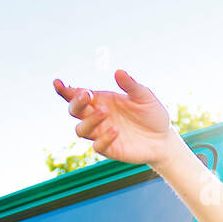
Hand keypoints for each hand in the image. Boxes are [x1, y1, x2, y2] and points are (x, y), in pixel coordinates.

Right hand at [53, 69, 174, 166]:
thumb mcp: (144, 97)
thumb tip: (118, 72)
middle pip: (74, 111)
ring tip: (105, 111)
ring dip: (89, 120)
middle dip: (76, 103)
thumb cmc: (152, 115)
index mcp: (102, 100)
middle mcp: (97, 117)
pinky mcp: (110, 149)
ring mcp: (101, 134)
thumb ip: (131, 85)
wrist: (164, 139)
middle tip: (87, 95)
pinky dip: (103, 138)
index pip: (77, 95)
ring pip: (81, 129)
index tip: (58, 83)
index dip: (65, 90)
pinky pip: (98, 146)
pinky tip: (116, 130)